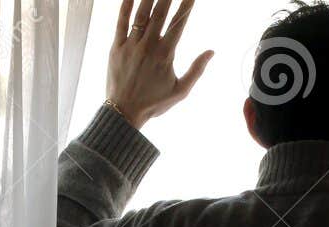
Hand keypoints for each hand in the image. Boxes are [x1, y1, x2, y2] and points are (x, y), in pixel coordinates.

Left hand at [106, 0, 213, 129]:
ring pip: (141, 14)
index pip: (179, 23)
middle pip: (160, 12)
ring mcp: (131, 45)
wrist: (124, 114)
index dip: (186, 5)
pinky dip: (125, 5)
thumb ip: (196, 70)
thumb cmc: (153, 104)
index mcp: (165, 55)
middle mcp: (148, 46)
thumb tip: (211, 52)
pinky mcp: (117, 48)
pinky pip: (121, 22)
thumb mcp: (180, 91)